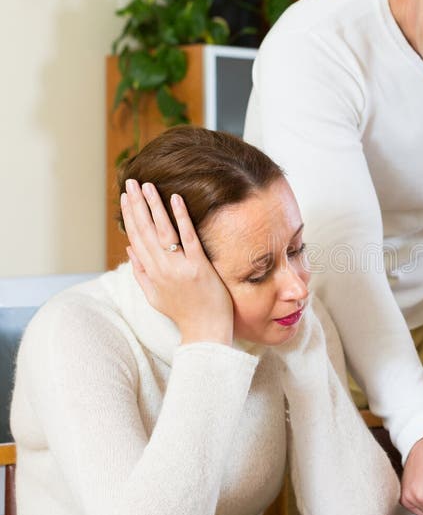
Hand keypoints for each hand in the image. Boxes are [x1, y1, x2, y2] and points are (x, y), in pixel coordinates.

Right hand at [120, 179, 232, 344]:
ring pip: (162, 231)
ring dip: (154, 206)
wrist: (205, 332)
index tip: (125, 197)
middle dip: (137, 205)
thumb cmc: (183, 314)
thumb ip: (141, 272)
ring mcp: (179, 267)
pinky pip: (188, 238)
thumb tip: (129, 249)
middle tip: (131, 182)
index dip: (129, 216)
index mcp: (150, 273)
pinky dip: (181, 218)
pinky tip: (176, 199)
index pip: (135, 238)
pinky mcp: (198, 266)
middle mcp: (161, 268)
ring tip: (148, 185)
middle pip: (145, 231)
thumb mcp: (154, 296)